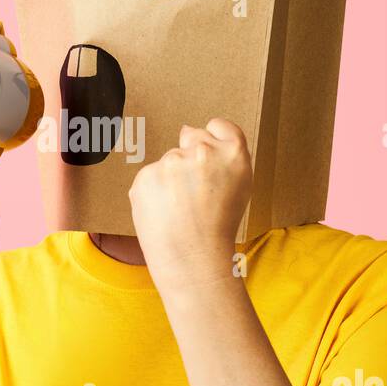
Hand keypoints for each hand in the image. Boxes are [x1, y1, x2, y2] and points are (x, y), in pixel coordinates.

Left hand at [128, 118, 253, 293]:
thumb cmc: (219, 228)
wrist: (193, 259)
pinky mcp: (146, 175)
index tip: (210, 160)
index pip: (219, 125)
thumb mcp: (240, 187)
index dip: (213, 140)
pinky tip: (164, 212)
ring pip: (169, 160)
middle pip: (191, 136)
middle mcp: (203, 151)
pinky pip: (150, 176)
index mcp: (233, 153)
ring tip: (180, 208)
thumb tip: (187, 132)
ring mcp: (172, 162)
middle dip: (189, 157)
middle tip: (195, 193)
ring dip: (171, 177)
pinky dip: (153, 192)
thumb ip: (223, 157)